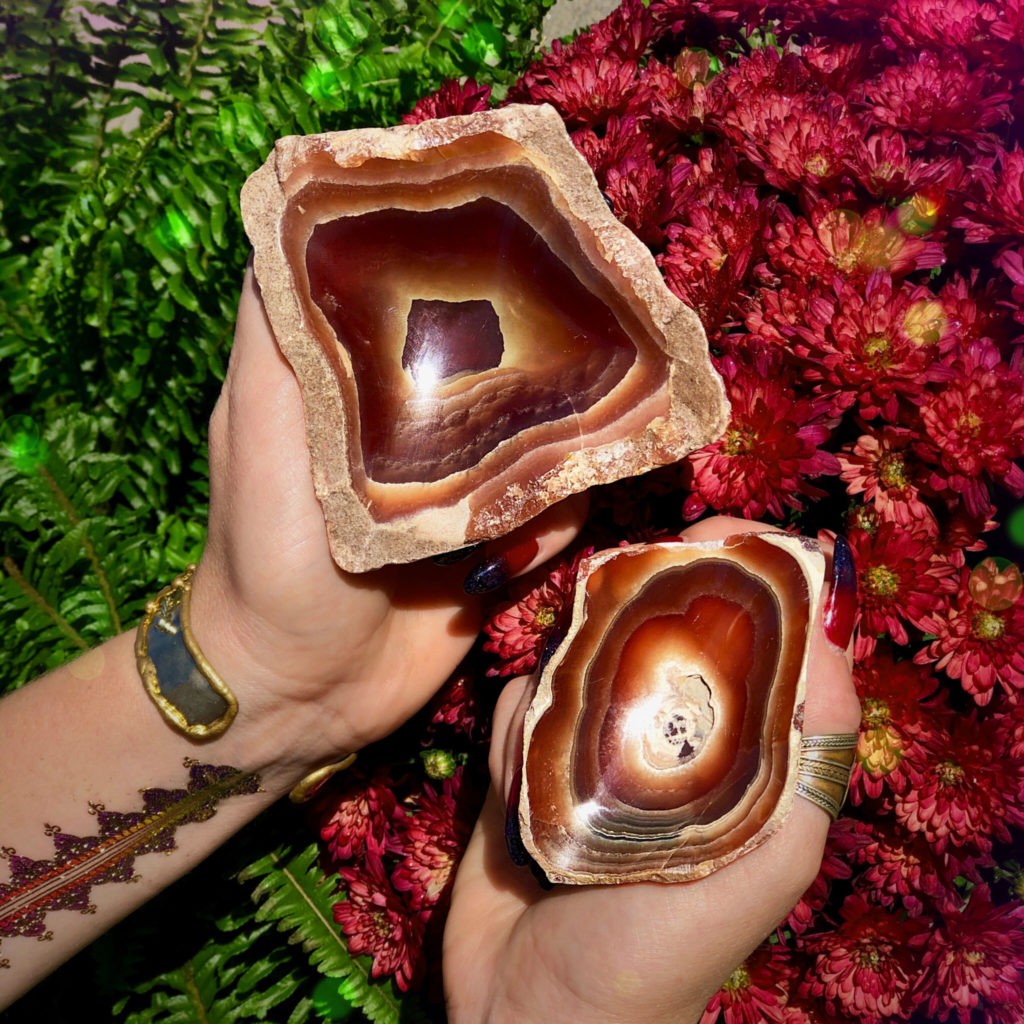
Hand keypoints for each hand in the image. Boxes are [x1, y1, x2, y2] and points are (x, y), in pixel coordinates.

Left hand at [188, 268, 587, 780]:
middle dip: (550, 352)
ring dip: (565, 448)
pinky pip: (554, 512)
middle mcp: (418, 425)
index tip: (523, 220)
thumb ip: (278, 336)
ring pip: (544, 436)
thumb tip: (291, 217)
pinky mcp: (493, 543)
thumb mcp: (255, 429)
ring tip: (570, 456)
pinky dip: (553, 524)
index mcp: (362, 383)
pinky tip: (527, 547)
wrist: (299, 692)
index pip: (426, 298)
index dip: (470, 259)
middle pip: (501, 363)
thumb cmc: (267, 554)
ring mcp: (462, 487)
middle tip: (605, 326)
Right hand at [443, 517, 860, 1023]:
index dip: (743, 576)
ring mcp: (586, 749)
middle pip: (654, 631)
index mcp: (733, 755)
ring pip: (573, 661)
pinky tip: (516, 804)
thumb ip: (810, 761)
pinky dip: (512, 740)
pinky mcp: (522, 763)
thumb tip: (834, 640)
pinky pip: (514, 708)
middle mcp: (664, 740)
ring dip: (559, 699)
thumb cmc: (660, 952)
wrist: (534, 1020)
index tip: (717, 532)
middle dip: (633, 607)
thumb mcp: (766, 863)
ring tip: (551, 774)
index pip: (749, 640)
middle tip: (610, 595)